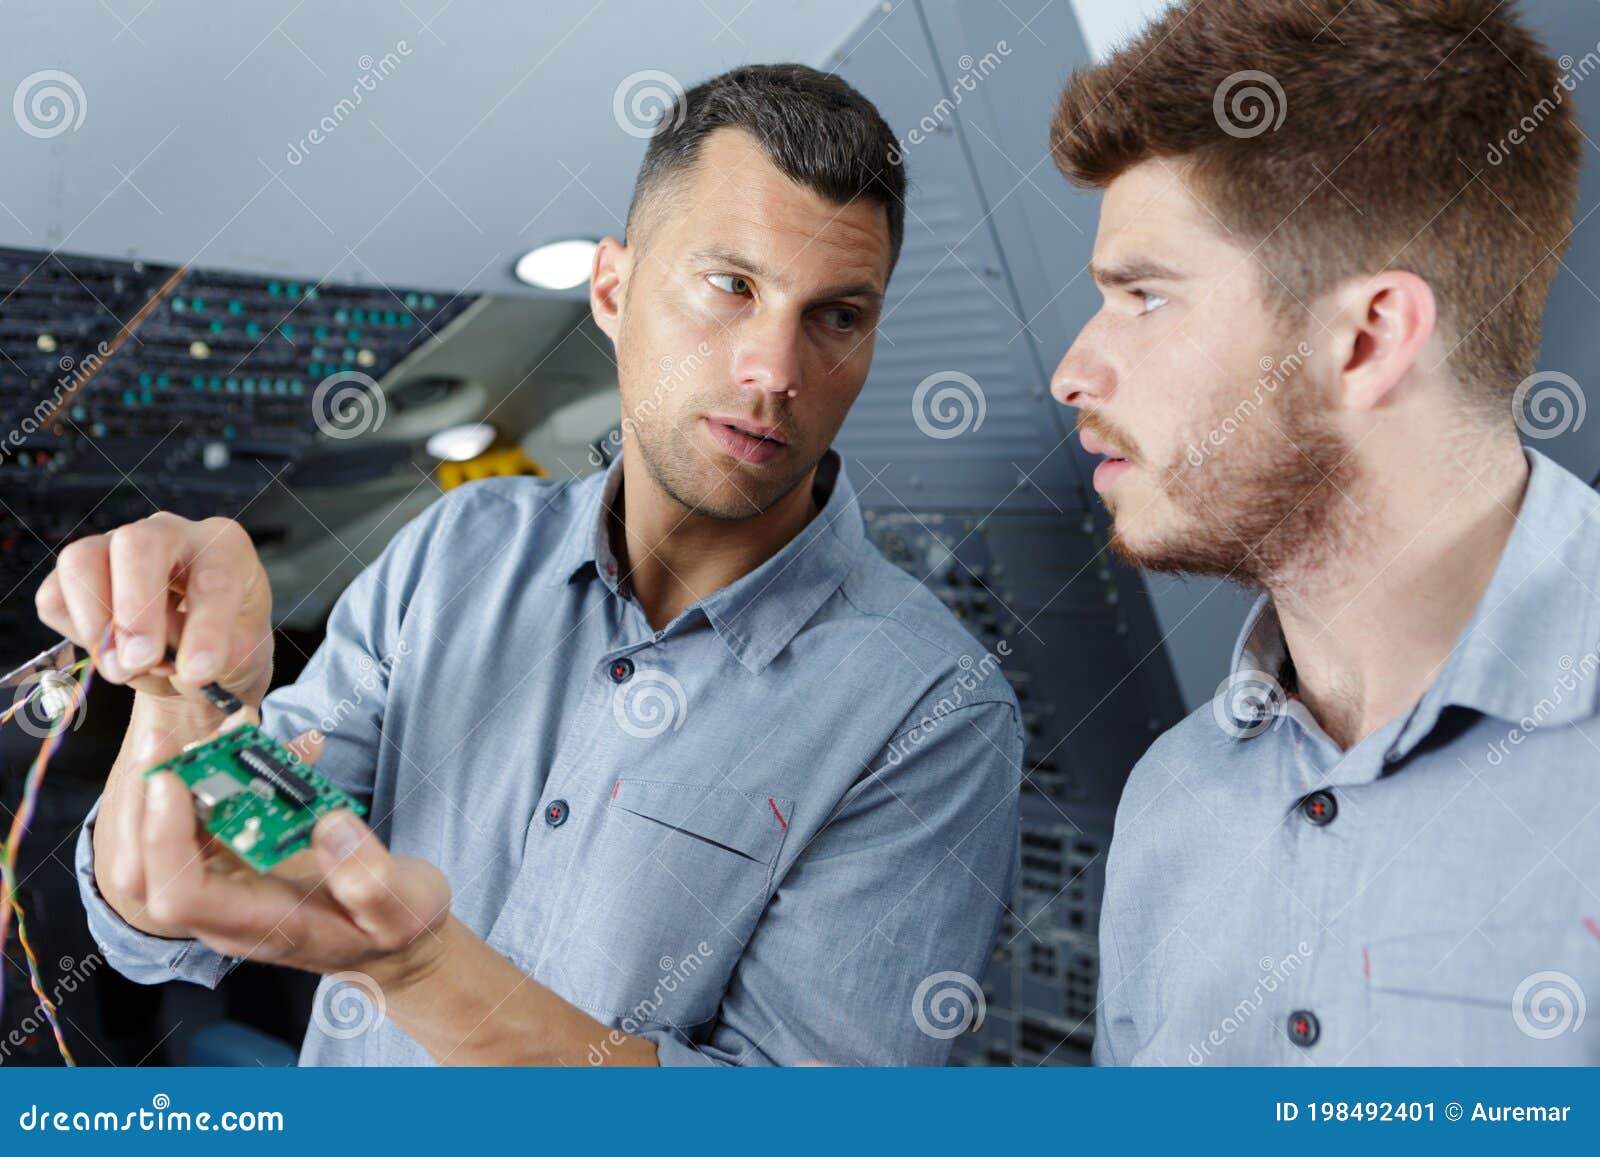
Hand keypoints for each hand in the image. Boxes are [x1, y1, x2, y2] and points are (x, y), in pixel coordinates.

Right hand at [34, 512, 273, 705]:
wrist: (198, 656)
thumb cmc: (228, 647)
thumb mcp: (242, 658)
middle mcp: (170, 535)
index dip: (204, 629)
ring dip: (96, 623)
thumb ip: (215, 658)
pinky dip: (74, 631)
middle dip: (135, 609)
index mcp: (225, 549)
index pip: (215, 578)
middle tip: (141, 661)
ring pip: (82, 561)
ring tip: (123, 669)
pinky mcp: (79, 574)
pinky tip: (108, 653)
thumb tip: (167, 662)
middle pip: (137, 543)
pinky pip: (54, 596)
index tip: (197, 673)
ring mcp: (117, 547)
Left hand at [108, 711, 451, 979]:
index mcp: (262, 925)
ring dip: (173, 779)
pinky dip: (207, 778)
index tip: (173, 780)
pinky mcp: (233, 864)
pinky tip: (246, 743)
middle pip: (144, 871)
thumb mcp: (403, 908)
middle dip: (144, 801)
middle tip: (167, 737)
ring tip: (219, 728)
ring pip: (159, 843)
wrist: (390, 941)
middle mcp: (226, 911)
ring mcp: (224, 888)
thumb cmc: (394, 928)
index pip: (181, 895)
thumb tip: (326, 825)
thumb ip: (370, 879)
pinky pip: (196, 821)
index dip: (163, 840)